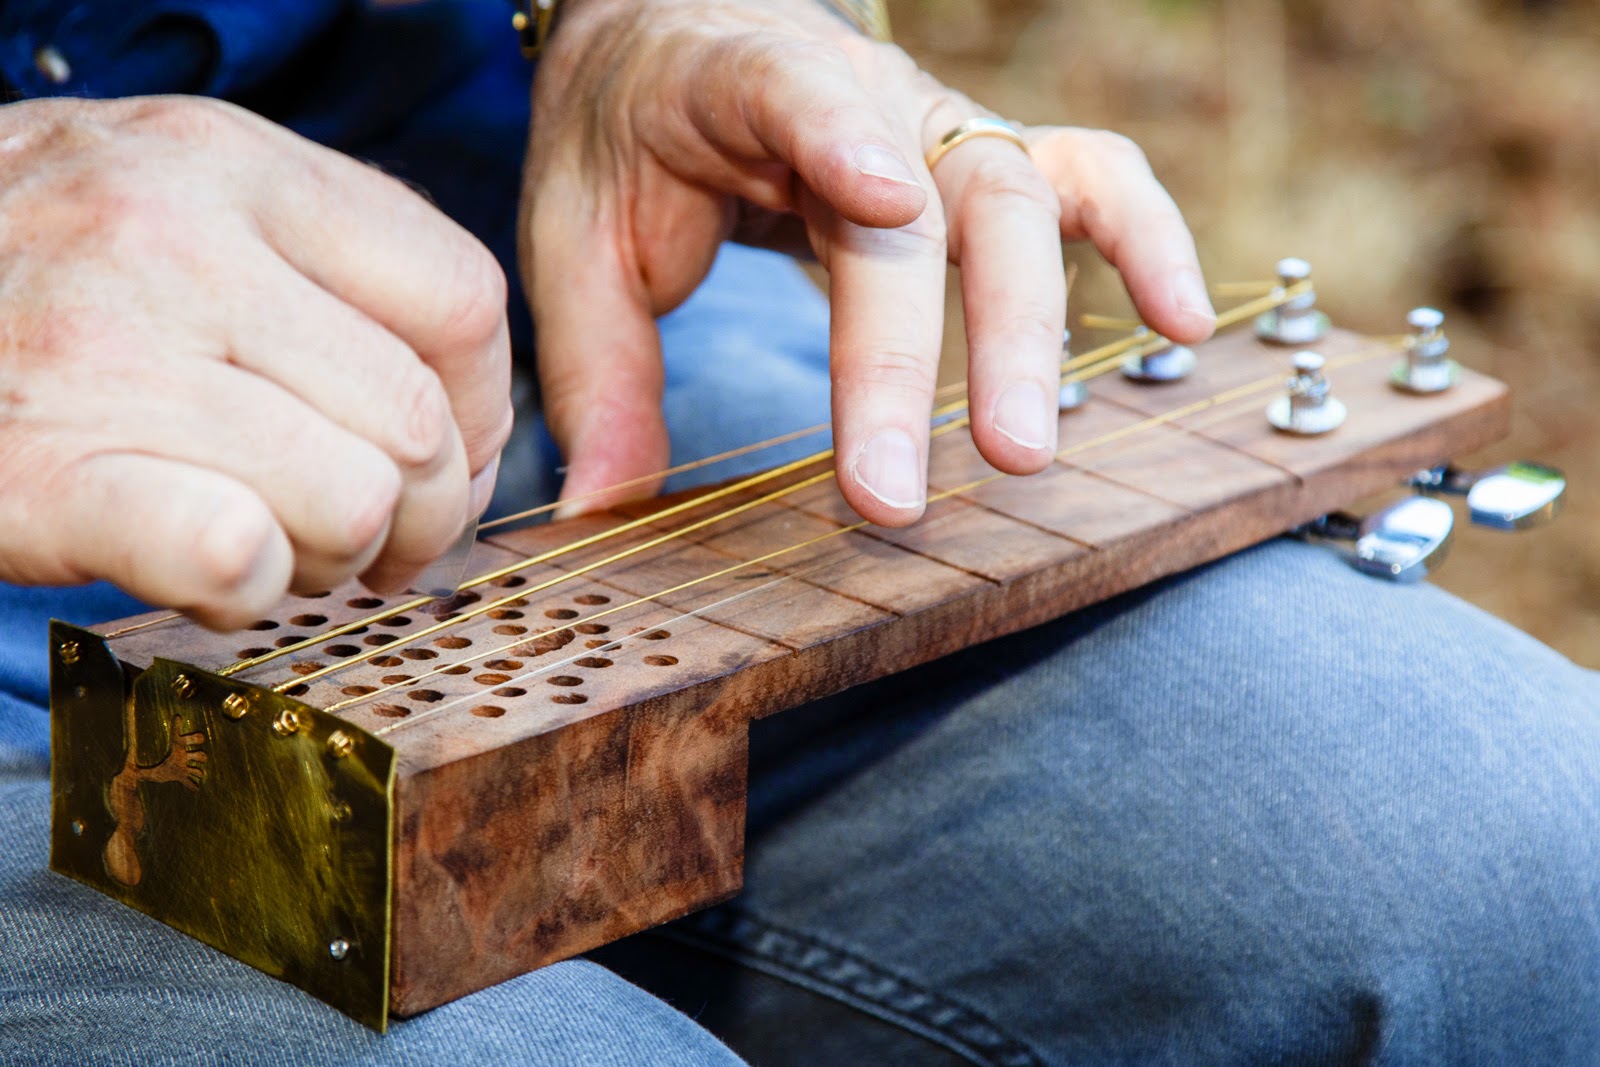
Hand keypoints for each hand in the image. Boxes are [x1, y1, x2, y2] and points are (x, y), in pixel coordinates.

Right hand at [0, 97, 512, 627]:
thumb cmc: (42, 263)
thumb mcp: (184, 196)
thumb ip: (328, 261)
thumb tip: (472, 403)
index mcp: (238, 167)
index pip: (464, 303)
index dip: (484, 408)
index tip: (449, 452)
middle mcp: (176, 244)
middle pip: (418, 425)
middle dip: (424, 511)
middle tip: (373, 533)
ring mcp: (106, 356)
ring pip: (355, 504)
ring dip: (339, 558)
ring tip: (280, 542)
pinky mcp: (47, 474)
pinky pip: (238, 556)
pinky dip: (254, 589)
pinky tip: (219, 571)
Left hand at [522, 0, 1214, 525]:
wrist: (683, 38)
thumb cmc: (631, 138)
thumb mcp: (575, 238)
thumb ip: (596, 370)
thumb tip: (602, 513)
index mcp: (739, 83)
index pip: (794, 95)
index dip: (838, 140)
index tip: (873, 199)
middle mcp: (864, 99)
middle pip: (922, 204)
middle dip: (924, 347)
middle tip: (907, 486)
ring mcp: (940, 127)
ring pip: (1019, 200)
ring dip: (1032, 327)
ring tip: (1029, 452)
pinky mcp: (986, 158)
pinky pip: (1090, 179)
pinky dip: (1144, 238)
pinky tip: (1181, 322)